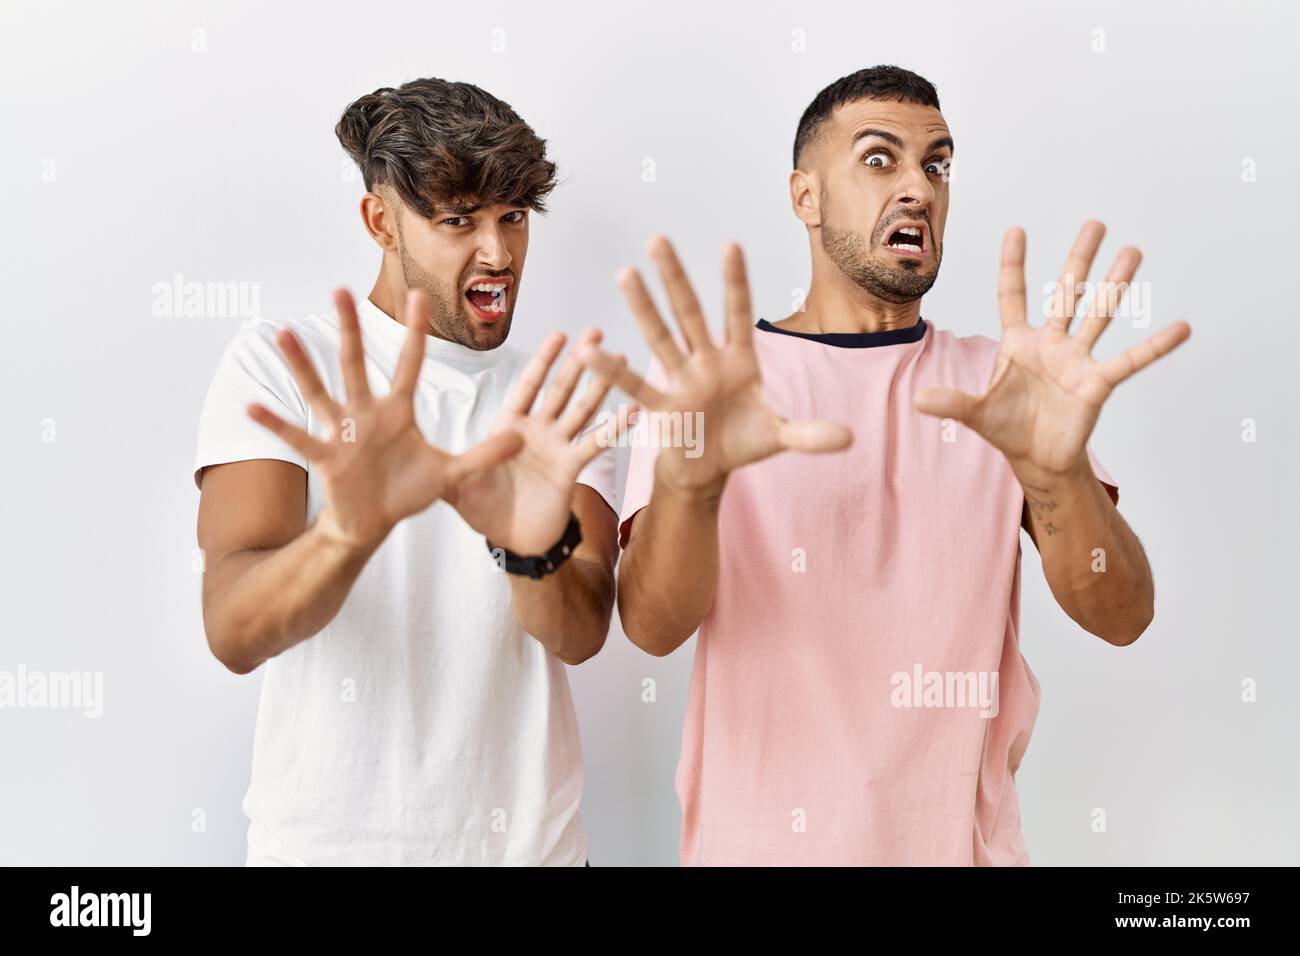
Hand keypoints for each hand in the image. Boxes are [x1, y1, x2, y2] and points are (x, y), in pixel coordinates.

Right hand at [247, 289, 523, 550]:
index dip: (415, 333)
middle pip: (357, 364)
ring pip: (321, 392)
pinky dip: (276, 422)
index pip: (410, 363)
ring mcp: (343, 433)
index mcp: (398, 411)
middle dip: (350, 330)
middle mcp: (367, 413)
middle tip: (339, 290)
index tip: (419, 295)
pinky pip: (298, 437)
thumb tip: (520, 440)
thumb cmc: (407, 492)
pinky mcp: (326, 458)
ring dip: (303, 365)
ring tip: (284, 334)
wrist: (375, 523)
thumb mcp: (451, 475)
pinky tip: (252, 404)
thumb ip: (484, 457)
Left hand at [448, 328, 634, 554]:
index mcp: (508, 426)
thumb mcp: (456, 484)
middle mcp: (537, 431)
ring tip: (621, 361)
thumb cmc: (485, 509)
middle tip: (597, 333)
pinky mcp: (571, 469)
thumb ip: (446, 463)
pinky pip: (594, 445)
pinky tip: (634, 409)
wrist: (513, 541)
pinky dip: (614, 427)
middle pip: (560, 389)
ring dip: (601, 386)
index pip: (527, 386)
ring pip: (582, 410)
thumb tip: (417, 452)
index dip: (542, 361)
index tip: (559, 334)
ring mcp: (557, 447)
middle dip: (578, 362)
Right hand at [574, 236, 851, 494]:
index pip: (737, 313)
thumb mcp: (780, 437)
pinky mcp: (663, 407)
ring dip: (643, 307)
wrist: (709, 470)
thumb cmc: (743, 443)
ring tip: (625, 273)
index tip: (730, 244)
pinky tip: (591, 352)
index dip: (734, 282)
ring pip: (660, 337)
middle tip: (659, 239)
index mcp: (739, 360)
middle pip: (689, 312)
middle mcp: (706, 361)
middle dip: (675, 278)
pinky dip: (614, 372)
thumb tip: (850, 436)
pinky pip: (636, 386)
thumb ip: (810, 434)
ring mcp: (681, 380)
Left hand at [913, 221, 1190, 482]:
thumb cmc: (1006, 428)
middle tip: (1095, 223)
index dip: (1014, 264)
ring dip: (1116, 285)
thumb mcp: (974, 414)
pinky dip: (1155, 346)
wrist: (1035, 458)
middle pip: (1066, 292)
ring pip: (1099, 313)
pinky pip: (1129, 361)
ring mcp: (1076, 360)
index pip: (1013, 294)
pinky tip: (1181, 327)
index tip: (1016, 229)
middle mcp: (1050, 343)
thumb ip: (951, 403)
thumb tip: (918, 400)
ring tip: (1133, 251)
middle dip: (1079, 259)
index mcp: (1017, 343)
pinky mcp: (1097, 383)